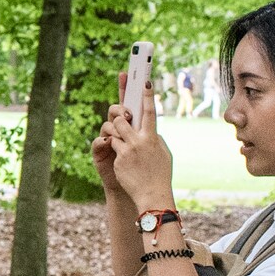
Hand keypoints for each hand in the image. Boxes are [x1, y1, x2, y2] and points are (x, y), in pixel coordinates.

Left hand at [102, 78, 171, 208]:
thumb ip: (154, 138)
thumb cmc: (160, 174)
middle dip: (119, 115)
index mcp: (153, 137)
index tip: (145, 81)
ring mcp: (128, 150)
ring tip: (120, 138)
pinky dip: (114, 147)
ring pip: (113, 130)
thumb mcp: (163, 153)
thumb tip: (149, 129)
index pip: (150, 111)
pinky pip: (112, 145)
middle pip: (122, 117)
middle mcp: (140, 141)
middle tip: (121, 118)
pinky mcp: (118, 159)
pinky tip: (121, 158)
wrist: (152, 194)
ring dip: (114, 131)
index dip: (147, 95)